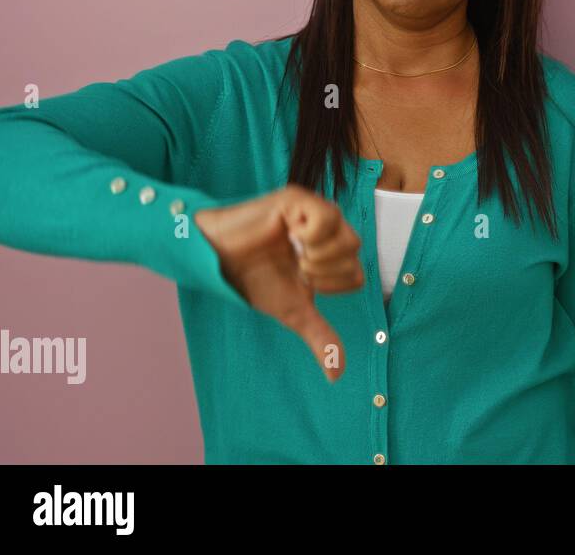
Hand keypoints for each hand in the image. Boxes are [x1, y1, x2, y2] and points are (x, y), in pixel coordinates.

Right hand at [194, 184, 364, 382]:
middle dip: (322, 271)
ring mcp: (316, 211)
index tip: (302, 280)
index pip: (357, 275)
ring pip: (346, 238)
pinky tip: (288, 232)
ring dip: (316, 255)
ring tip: (292, 250)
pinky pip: (325, 217)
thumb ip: (319, 337)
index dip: (329, 284)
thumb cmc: (255, 280)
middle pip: (355, 255)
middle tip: (295, 265)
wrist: (218, 259)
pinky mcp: (299, 198)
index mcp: (332, 254)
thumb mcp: (293, 312)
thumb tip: (336, 375)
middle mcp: (329, 230)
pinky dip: (308, 234)